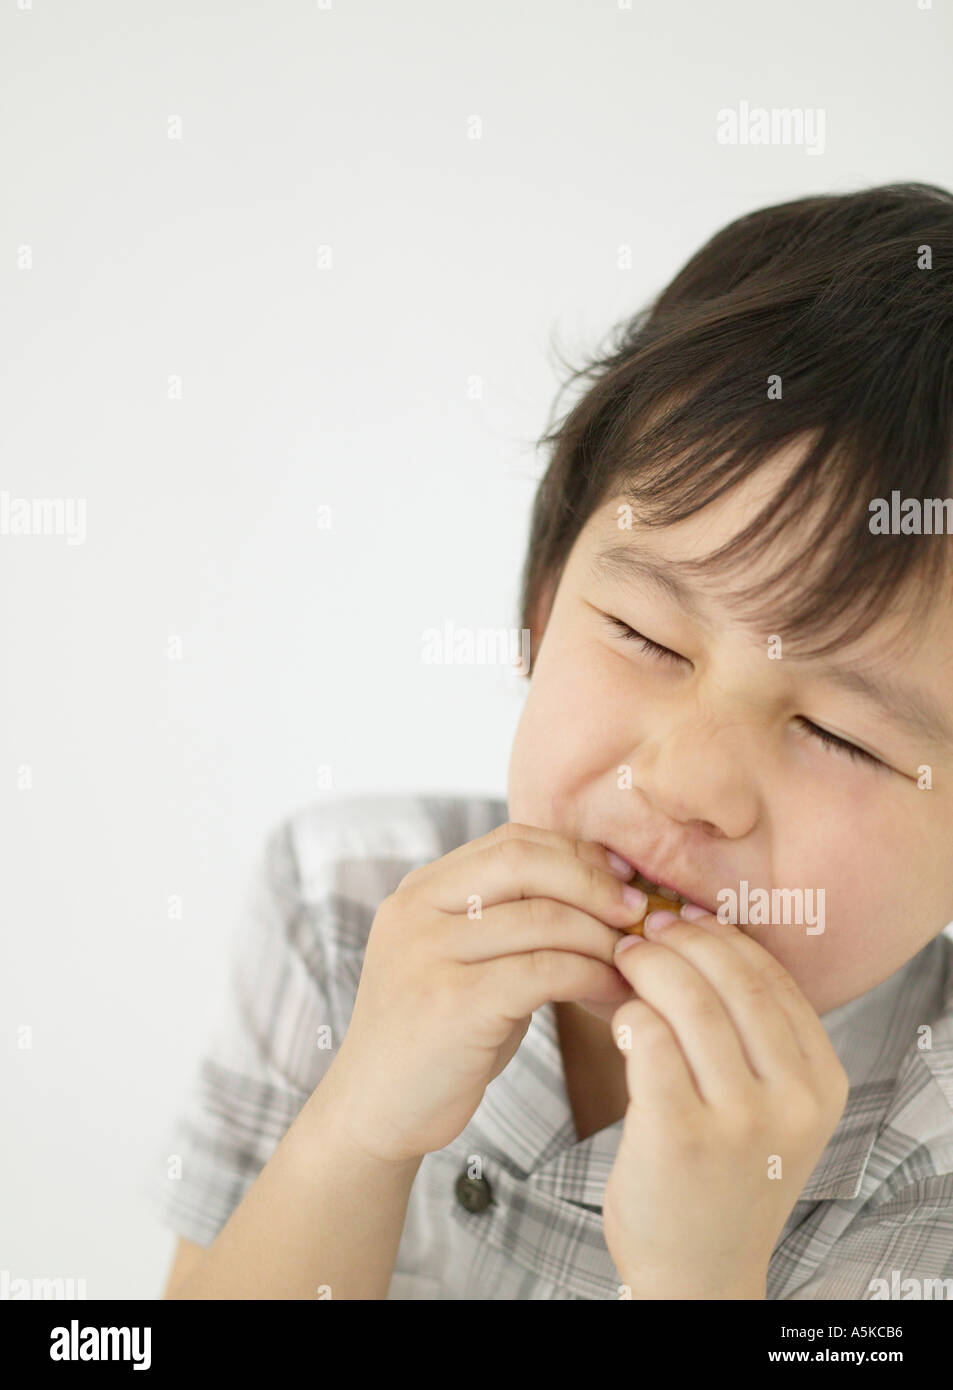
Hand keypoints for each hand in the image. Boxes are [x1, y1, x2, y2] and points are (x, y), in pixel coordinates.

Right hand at [325, 823, 645, 1164]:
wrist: (377, 1112)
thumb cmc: (438, 1037)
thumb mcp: (462, 961)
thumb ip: (508, 918)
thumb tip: (603, 886)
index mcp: (419, 889)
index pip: (510, 841)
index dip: (575, 852)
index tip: (622, 876)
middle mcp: (416, 910)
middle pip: (524, 862)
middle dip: (593, 881)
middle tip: (638, 910)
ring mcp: (428, 953)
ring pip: (541, 918)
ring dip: (602, 936)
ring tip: (635, 958)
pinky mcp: (451, 1003)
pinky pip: (543, 971)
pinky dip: (590, 976)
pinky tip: (612, 990)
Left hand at [602, 905, 849, 1299]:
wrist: (697, 1274)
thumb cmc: (722, 1176)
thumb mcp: (769, 1107)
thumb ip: (754, 1036)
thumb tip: (700, 931)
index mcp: (822, 1083)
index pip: (773, 978)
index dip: (722, 936)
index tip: (683, 918)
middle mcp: (793, 1100)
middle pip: (733, 979)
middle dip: (681, 940)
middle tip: (643, 931)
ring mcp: (741, 1120)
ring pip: (689, 1002)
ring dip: (648, 967)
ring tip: (624, 961)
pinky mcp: (681, 1134)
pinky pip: (651, 1038)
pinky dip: (629, 1013)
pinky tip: (619, 1018)